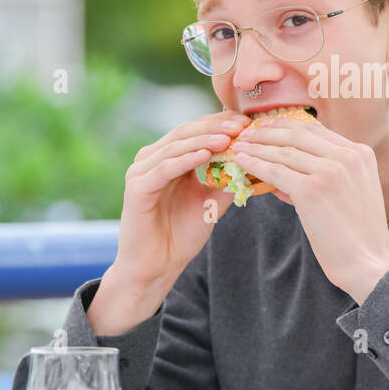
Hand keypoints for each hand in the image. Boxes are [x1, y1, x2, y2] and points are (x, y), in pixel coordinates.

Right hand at [111, 110, 254, 294]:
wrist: (157, 267)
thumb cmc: (180, 235)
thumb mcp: (211, 202)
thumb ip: (226, 180)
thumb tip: (252, 161)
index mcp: (168, 158)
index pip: (195, 130)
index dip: (220, 123)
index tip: (247, 122)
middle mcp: (151, 160)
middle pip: (185, 132)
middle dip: (215, 127)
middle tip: (240, 125)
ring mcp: (141, 172)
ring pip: (175, 147)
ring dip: (203, 140)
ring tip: (228, 137)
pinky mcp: (136, 188)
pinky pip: (164, 168)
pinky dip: (186, 160)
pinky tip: (206, 155)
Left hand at [231, 116, 388, 302]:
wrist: (369, 262)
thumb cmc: (360, 235)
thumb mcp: (352, 193)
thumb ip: (324, 176)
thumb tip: (283, 175)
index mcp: (360, 154)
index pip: (318, 130)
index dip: (288, 126)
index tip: (269, 126)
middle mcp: (347, 156)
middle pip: (299, 134)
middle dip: (269, 131)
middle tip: (248, 132)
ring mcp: (330, 172)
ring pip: (284, 151)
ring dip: (258, 147)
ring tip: (240, 146)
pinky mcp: (311, 190)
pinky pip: (276, 172)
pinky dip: (256, 165)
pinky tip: (243, 162)